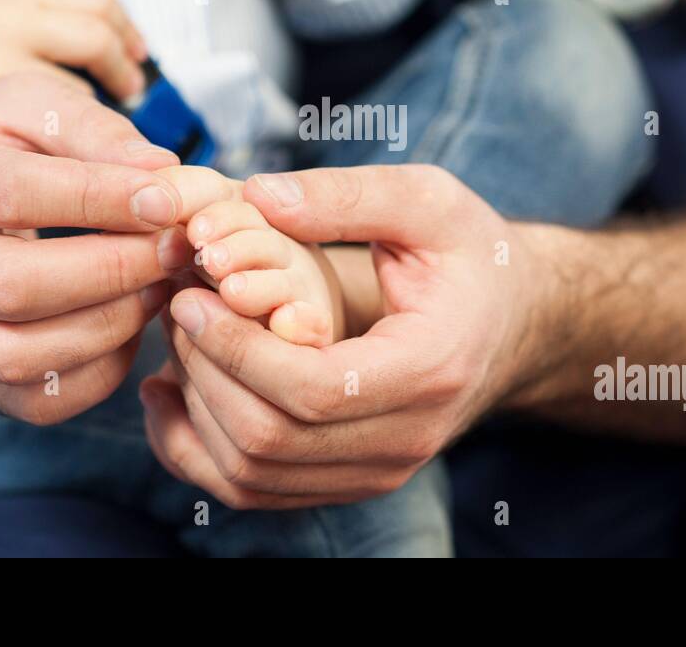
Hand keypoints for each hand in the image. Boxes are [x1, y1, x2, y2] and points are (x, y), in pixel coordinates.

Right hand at [0, 71, 220, 424]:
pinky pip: (34, 400)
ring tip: (159, 286)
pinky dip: (97, 374)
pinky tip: (130, 327)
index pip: (12, 195)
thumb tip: (163, 174)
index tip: (170, 200)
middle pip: (11, 286)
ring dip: (108, 327)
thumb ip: (94, 130)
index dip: (100, 201)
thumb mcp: (32, 103)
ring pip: (16, 356)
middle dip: (112, 271)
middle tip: (176, 248)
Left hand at [142, 165, 539, 507]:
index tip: (193, 296)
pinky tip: (172, 390)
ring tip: (177, 340)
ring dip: (195, 410)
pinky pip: (255, 490)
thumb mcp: (427, 201)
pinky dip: (198, 449)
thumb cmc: (471, 255)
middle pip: (272, 440)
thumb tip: (259, 195)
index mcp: (429, 370)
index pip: (312, 390)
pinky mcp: (351, 480)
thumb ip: (346, 196)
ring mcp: (379, 470)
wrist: (513, 322)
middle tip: (176, 307)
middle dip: (205, 373)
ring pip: (253, 475)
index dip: (237, 349)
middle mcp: (406, 438)